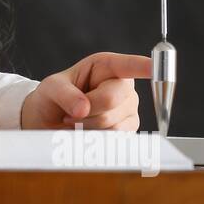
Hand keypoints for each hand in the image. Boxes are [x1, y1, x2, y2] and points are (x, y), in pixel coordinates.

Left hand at [20, 52, 149, 130]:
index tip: (153, 65)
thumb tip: (83, 108)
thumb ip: (64, 94)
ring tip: (75, 121)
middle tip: (70, 112)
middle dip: (87, 109)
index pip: (128, 65)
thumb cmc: (53, 99)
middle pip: (113, 99)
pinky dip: (95, 138)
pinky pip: (114, 138)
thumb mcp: (50, 88)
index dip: (143, 66)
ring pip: (113, 122)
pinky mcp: (128, 130)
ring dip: (88, 126)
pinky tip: (85, 131)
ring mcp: (128, 109)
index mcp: (106, 66)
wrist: (50, 123)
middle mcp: (122, 86)